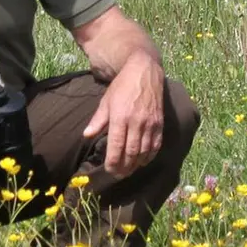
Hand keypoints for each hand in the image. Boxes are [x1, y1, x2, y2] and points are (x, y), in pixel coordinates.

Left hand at [81, 57, 165, 175]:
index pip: (116, 146)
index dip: (113, 162)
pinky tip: (143, 161)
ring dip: (136, 164)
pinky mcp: (159, 122)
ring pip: (143, 151)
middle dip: (124, 167)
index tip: (109, 170)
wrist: (144, 71)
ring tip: (129, 171)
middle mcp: (136, 122)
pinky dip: (150, 156)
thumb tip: (86, 136)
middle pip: (130, 152)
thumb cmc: (122, 86)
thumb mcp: (106, 101)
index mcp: (120, 117)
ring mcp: (150, 123)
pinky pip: (156, 144)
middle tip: (118, 175)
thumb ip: (98, 120)